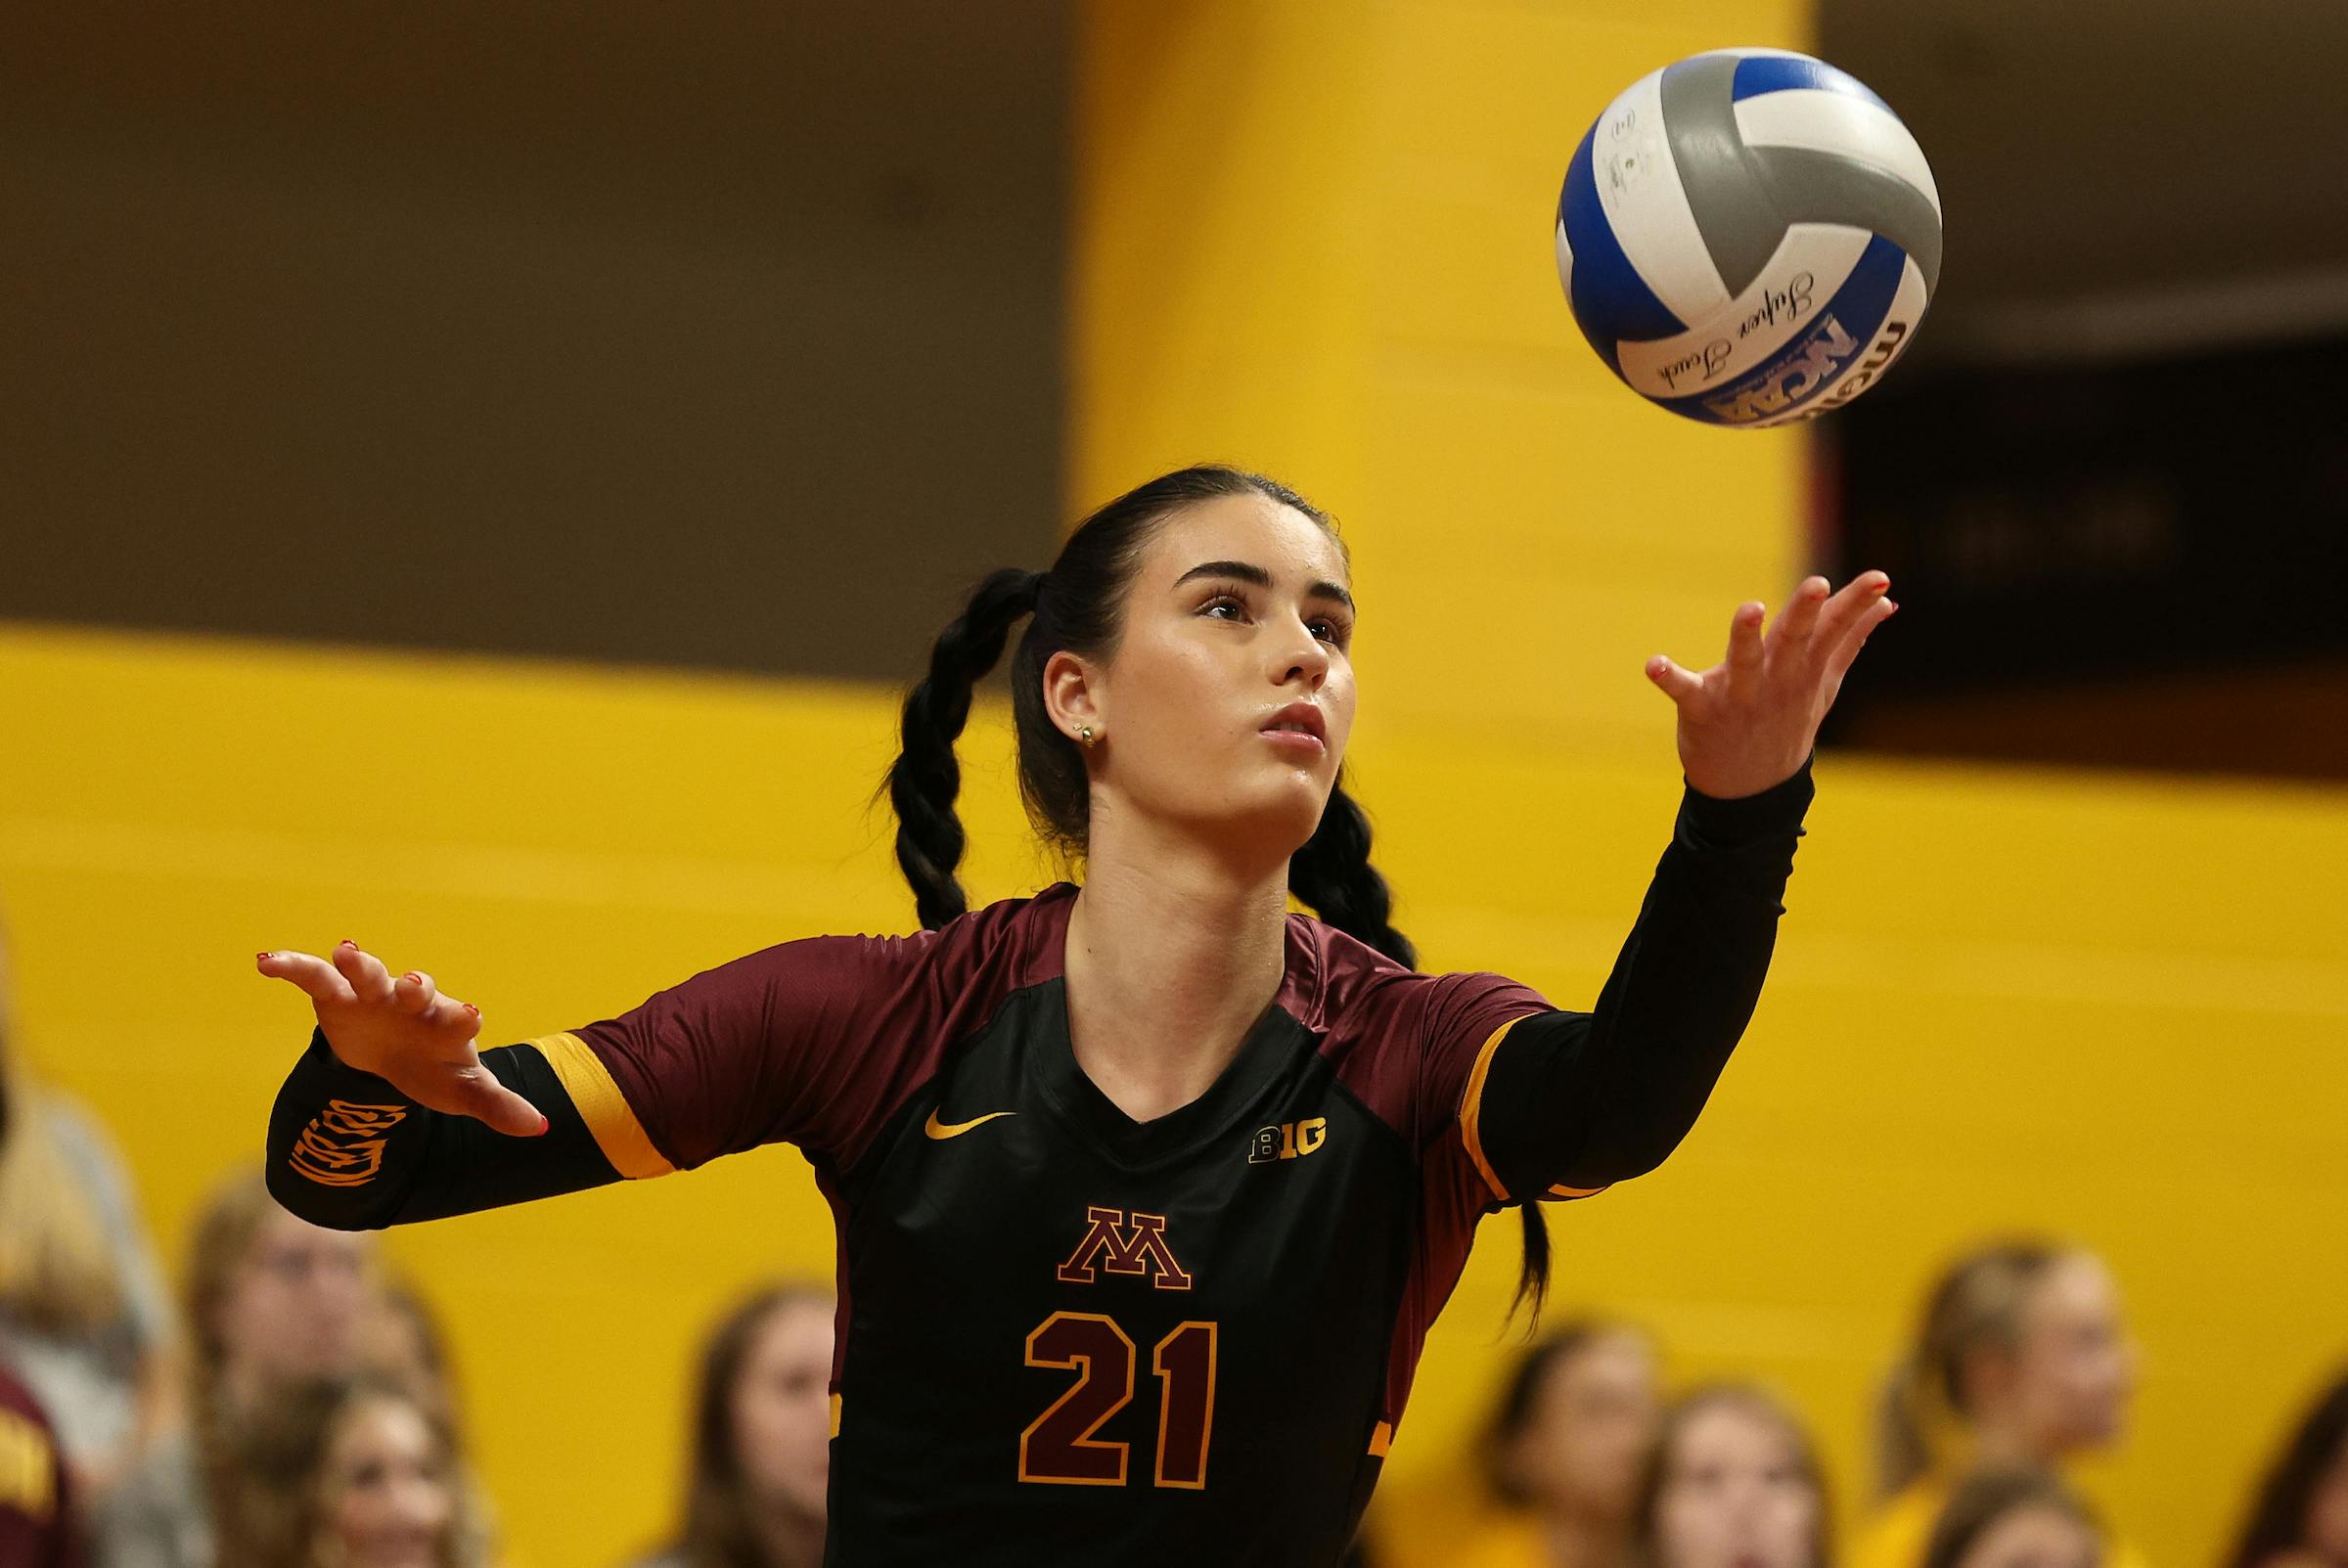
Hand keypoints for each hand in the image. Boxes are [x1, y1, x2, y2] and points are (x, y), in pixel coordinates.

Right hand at [257, 942, 546, 1135]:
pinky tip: (265, 963)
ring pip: (366, 972)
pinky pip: (313, 975)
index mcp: (445, 1024)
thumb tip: (540, 1128)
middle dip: (413, 986)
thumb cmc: (435, 1069)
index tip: (471, 1015)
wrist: (394, 1058)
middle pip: (414, 988)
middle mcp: (411, 1002)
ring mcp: (373, 995)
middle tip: (413, 985)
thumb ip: (497, 1106)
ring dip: (358, 962)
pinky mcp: (336, 995)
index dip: (463, 1019)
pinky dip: (291, 966)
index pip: (458, 1019)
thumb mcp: (463, 1092)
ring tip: (345, 949)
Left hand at [1644, 571, 1896, 798]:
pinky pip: (1683, 691)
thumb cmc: (1789, 720)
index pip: (1836, 630)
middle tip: (1818, 584)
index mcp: (1805, 668)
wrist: (1751, 789)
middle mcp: (1777, 679)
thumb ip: (1850, 639)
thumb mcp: (1824, 682)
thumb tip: (1888, 603)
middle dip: (1806, 612)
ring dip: (1746, 635)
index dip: (1857, 602)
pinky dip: (1668, 677)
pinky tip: (1653, 664)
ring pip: (1745, 661)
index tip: (1880, 578)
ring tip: (1752, 608)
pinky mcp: (1702, 709)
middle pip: (1795, 640)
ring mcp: (1740, 696)